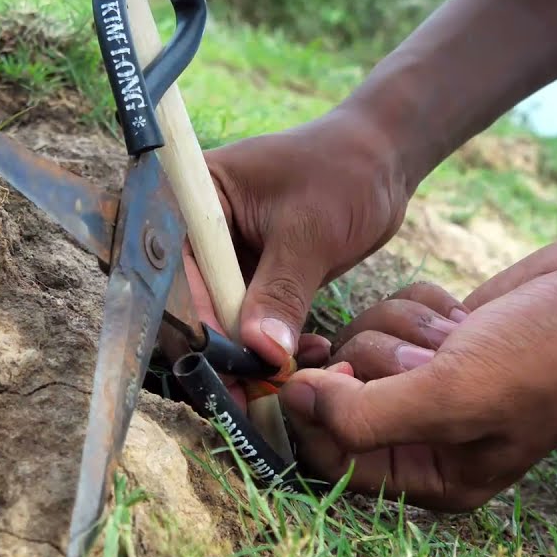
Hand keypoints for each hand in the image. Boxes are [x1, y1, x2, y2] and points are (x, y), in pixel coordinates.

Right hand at [184, 107, 412, 402]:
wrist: (382, 161)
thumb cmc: (344, 171)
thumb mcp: (310, 231)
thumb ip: (282, 291)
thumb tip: (261, 353)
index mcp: (190, 199)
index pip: (174, 272)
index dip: (196, 322)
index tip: (227, 367)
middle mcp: (195, 231)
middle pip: (186, 304)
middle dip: (220, 351)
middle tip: (251, 395)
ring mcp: (222, 258)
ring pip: (218, 322)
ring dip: (248, 356)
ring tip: (287, 379)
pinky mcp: (251, 279)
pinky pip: (249, 324)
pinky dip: (271, 347)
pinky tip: (304, 356)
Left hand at [279, 236, 556, 510]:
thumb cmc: (544, 359)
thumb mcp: (451, 399)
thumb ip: (362, 414)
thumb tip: (291, 398)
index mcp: (428, 475)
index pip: (328, 457)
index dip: (314, 411)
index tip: (329, 368)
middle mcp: (423, 434)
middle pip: (335, 391)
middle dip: (377, 357)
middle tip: (432, 354)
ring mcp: (429, 380)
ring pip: (357, 341)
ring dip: (401, 323)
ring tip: (457, 333)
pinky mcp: (435, 334)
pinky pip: (387, 308)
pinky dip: (419, 301)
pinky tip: (463, 313)